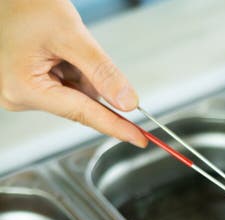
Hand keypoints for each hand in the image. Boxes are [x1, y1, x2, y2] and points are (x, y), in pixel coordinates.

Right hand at [0, 0, 146, 146]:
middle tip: (78, 51)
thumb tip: (127, 103)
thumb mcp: (72, 36)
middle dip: (90, 80)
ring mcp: (25, 92)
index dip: (116, 126)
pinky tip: (62, 52)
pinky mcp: (31, 85)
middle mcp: (20, 95)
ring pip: (77, 95)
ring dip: (82, 72)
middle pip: (80, 104)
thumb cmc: (28, 6)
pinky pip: (68, 86)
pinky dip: (75, 70)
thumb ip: (102, 72)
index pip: (83, 114)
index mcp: (24, 88)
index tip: (140, 138)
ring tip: (63, 46)